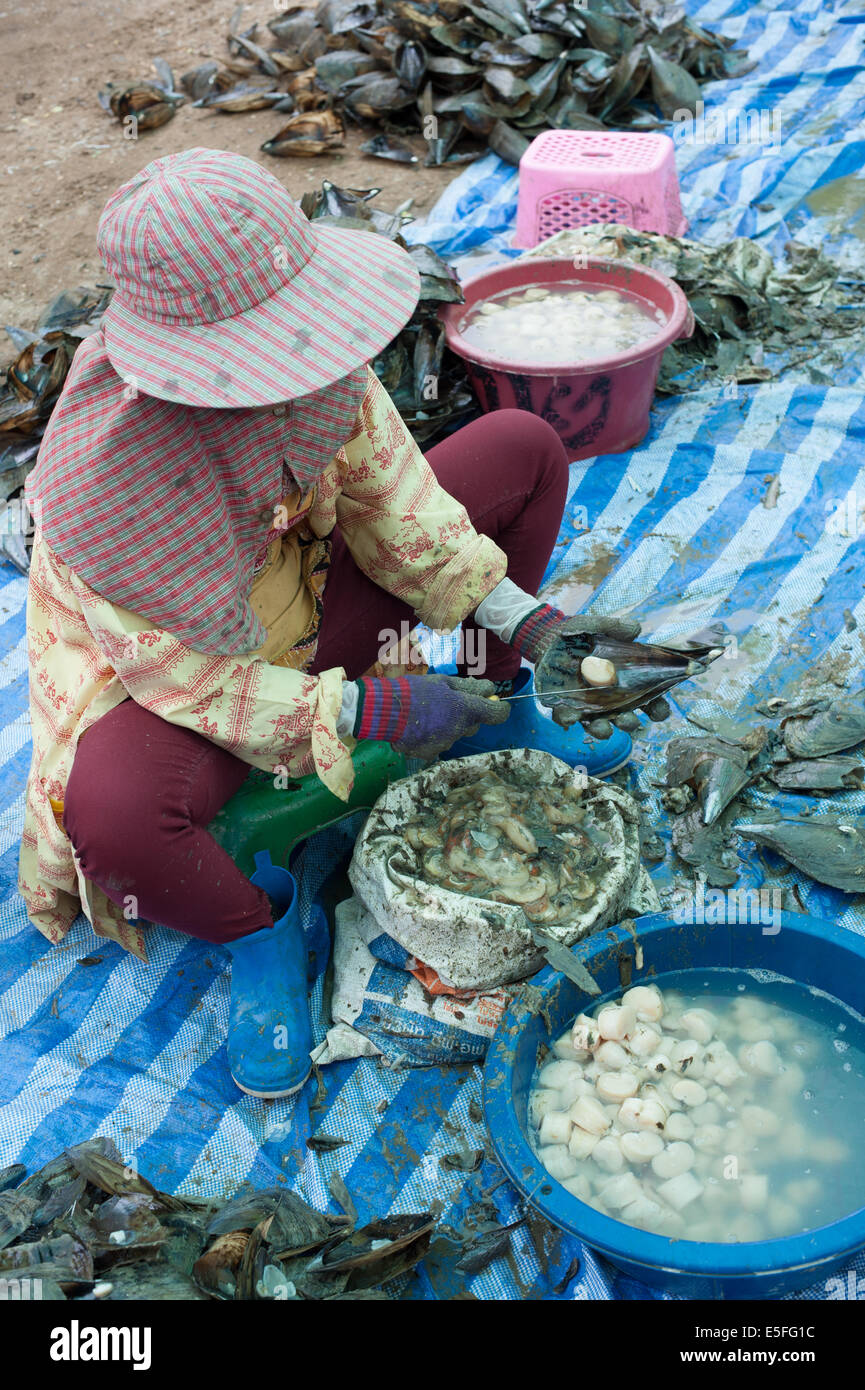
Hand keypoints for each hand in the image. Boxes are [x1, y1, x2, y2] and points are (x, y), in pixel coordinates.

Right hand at [354, 674, 509, 759]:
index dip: (500, 709)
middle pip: (473, 725)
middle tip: (450, 704)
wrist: (383, 712)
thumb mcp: (443, 682)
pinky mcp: (430, 754)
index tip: (497, 704)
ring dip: (449, 726)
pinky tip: (419, 726)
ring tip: (429, 714)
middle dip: (467, 716)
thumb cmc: (414, 691)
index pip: (497, 715)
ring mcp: (444, 744)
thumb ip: (470, 687)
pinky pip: (439, 744)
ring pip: (455, 735)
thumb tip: (491, 691)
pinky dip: (434, 736)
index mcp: (465, 710)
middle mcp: (458, 731)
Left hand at [510, 603, 670, 731]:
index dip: (658, 709)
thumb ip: (614, 627)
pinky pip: (566, 717)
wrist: (548, 637)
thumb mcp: (596, 626)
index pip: (649, 699)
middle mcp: (609, 697)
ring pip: (599, 724)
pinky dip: (568, 719)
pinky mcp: (564, 705)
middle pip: (626, 717)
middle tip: (629, 721)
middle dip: (629, 723)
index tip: (660, 712)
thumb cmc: (579, 634)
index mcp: (625, 680)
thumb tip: (635, 629)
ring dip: (602, 729)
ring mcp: (587, 704)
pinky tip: (569, 716)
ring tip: (603, 728)